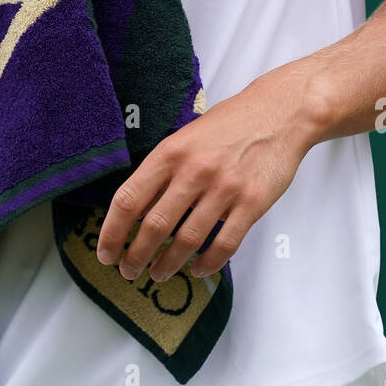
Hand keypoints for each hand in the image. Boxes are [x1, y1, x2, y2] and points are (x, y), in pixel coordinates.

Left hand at [95, 74, 308, 282]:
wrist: (279, 112)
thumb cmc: (228, 125)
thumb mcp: (186, 137)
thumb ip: (163, 170)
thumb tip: (137, 211)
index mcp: (170, 152)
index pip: (129, 198)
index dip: (112, 232)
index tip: (105, 252)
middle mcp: (193, 171)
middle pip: (154, 225)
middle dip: (136, 255)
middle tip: (128, 270)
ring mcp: (224, 188)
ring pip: (187, 240)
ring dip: (168, 264)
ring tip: (158, 273)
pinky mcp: (252, 202)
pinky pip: (225, 244)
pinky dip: (208, 263)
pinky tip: (197, 269)